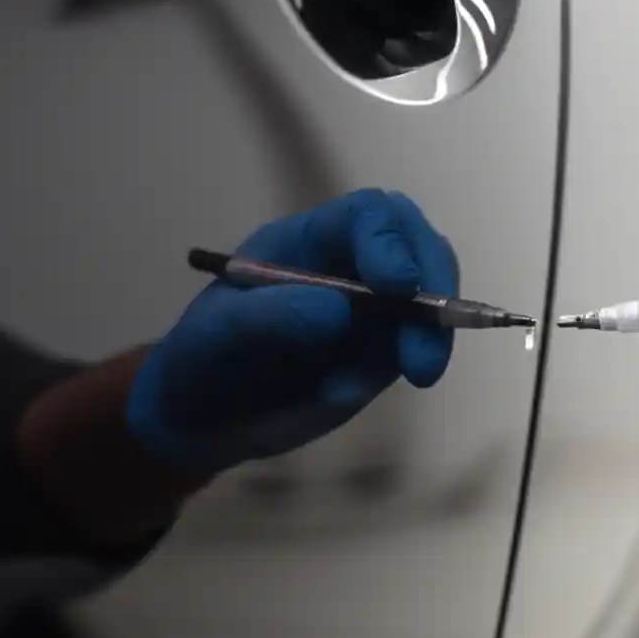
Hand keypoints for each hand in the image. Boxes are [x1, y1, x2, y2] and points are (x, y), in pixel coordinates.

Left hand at [127, 188, 457, 472]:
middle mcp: (350, 266)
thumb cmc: (202, 360)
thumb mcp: (217, 334)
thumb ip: (271, 317)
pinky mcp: (383, 353)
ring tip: (418, 373)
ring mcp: (374, 310)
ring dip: (435, 332)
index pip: (366, 217)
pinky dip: (415, 363)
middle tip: (425, 339)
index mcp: (308, 243)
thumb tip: (340, 312)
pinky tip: (345, 392)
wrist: (202, 420)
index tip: (398, 288)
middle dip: (436, 284)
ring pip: (433, 297)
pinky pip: (420, 346)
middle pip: (417, 245)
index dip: (390, 242)